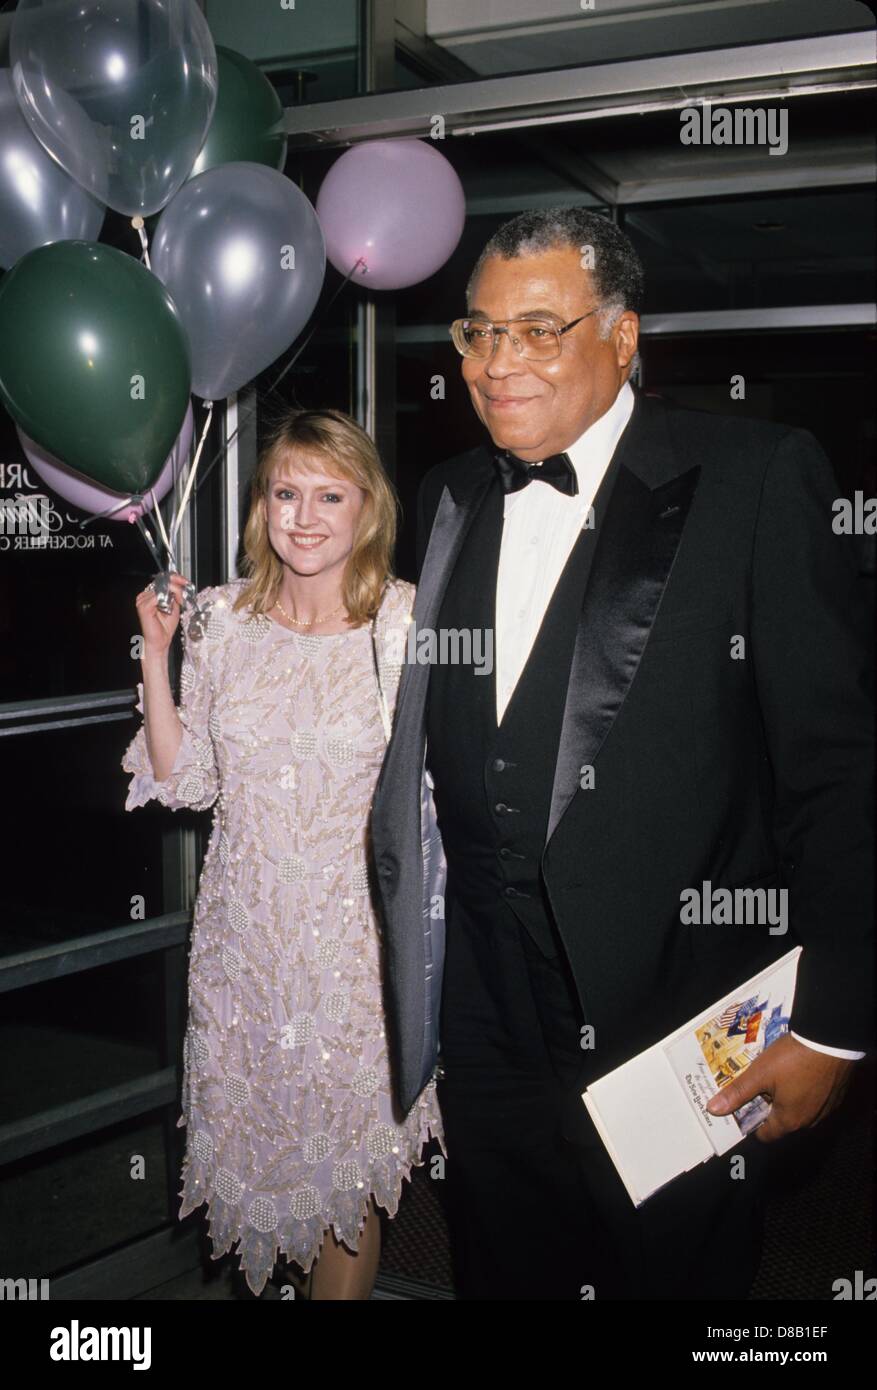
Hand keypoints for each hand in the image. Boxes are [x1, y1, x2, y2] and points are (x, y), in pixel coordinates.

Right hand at [135, 571, 190, 656]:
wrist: (160, 642)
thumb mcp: (174, 607)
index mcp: (150, 595)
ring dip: (174, 594)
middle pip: (162, 582)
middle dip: (177, 586)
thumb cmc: (165, 627)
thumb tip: (178, 585)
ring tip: (178, 603)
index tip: (184, 581)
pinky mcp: (144, 606)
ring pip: (162, 588)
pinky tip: (170, 608)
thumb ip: (174, 595)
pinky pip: (158, 596)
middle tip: (185, 592)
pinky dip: (168, 600)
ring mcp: (142, 601)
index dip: (174, 579)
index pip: (161, 580)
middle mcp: (144, 596)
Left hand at [705, 1033, 853, 1141]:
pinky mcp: (835, 1094)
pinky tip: (797, 1071)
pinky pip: (815, 1099)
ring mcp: (826, 1109)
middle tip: (757, 1085)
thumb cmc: (793, 1059)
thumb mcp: (759, 1074)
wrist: (830, 1039)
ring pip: (799, 1109)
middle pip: (782, 1121)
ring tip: (775, 1075)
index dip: (751, 1123)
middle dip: (768, 1106)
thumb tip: (714, 1109)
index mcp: (790, 1121)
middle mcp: (810, 1121)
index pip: (766, 1135)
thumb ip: (737, 1092)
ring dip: (787, 1097)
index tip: (742, 1107)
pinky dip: (804, 1090)